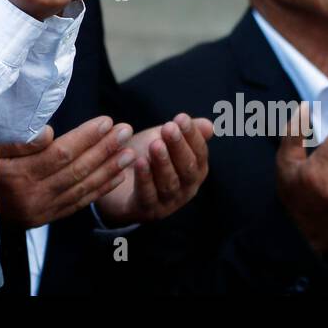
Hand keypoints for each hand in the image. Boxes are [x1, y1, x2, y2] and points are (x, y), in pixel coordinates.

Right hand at [0, 117, 134, 227]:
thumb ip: (15, 141)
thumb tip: (47, 133)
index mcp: (18, 176)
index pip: (60, 154)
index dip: (85, 138)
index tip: (106, 121)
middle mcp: (33, 196)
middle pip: (76, 170)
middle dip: (105, 149)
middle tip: (126, 130)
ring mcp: (42, 210)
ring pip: (82, 188)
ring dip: (109, 169)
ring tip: (130, 152)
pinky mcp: (47, 218)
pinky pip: (79, 203)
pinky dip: (101, 190)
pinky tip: (118, 176)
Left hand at [95, 114, 212, 225]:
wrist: (116, 179)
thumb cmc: (146, 156)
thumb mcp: (165, 140)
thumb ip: (186, 133)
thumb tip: (210, 125)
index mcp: (194, 171)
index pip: (199, 153)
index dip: (192, 136)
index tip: (181, 118)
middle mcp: (185, 189)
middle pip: (187, 168)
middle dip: (179, 147)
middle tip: (169, 128)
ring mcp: (167, 202)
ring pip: (169, 183)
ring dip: (163, 163)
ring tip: (156, 144)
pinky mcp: (145, 210)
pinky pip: (147, 195)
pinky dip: (145, 179)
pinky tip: (140, 161)